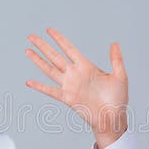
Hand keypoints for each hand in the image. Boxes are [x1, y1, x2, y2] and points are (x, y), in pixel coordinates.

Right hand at [25, 28, 128, 148]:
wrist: (113, 118)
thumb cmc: (117, 99)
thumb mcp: (120, 76)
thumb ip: (116, 59)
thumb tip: (115, 43)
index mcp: (87, 67)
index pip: (69, 49)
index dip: (59, 39)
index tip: (49, 30)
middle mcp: (75, 75)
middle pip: (55, 56)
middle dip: (43, 46)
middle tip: (32, 36)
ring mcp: (70, 86)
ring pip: (50, 70)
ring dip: (38, 61)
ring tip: (28, 51)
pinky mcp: (68, 98)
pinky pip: (51, 91)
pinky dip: (40, 87)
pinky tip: (29, 82)